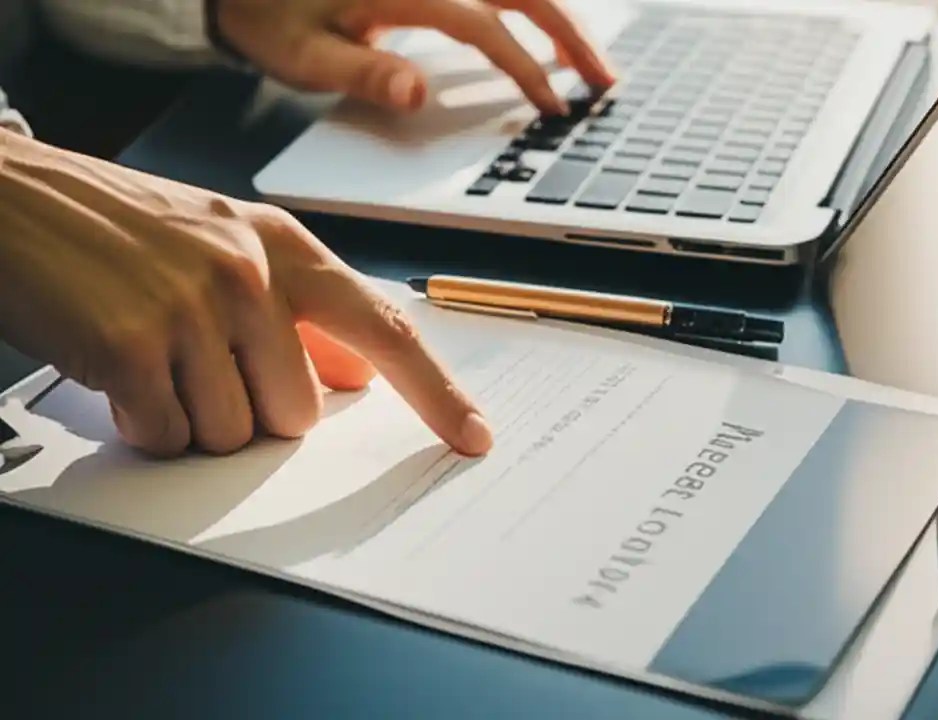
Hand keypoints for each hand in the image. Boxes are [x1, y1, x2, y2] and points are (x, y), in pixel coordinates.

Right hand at [0, 130, 492, 457]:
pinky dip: (144, 424)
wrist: (11, 198)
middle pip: (301, 412)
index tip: (472, 435)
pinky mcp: (131, 346)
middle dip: (253, 410)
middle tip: (200, 364)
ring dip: (193, 419)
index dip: (436, 390)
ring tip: (154, 358)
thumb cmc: (122, 228)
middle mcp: (248, 272)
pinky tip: (121, 373)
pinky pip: (169, 436)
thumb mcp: (226, 248)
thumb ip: (300, 312)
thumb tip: (357, 378)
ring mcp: (191, 307)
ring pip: (234, 434)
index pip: (385, 328)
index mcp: (282, 246)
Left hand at [213, 0, 615, 114]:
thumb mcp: (303, 54)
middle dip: (569, 33)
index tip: (553, 107)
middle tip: (603, 79)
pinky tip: (547, 22)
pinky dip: (528, 4)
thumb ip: (364, 71)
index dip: (525, 67)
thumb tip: (419, 92)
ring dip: (558, 14)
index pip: (484, 26)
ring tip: (587, 57)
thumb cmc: (271, 17)